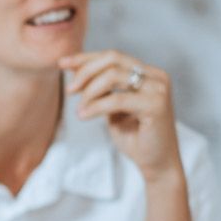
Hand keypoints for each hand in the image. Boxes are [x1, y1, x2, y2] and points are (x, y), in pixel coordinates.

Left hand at [61, 51, 181, 181]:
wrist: (157, 164)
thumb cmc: (135, 137)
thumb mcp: (112, 108)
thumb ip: (100, 89)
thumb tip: (74, 69)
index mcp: (148, 73)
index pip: (113, 56)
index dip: (86, 58)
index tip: (62, 64)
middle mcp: (156, 76)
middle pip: (113, 59)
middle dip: (85, 71)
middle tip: (69, 90)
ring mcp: (158, 89)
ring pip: (113, 76)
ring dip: (90, 91)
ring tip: (80, 109)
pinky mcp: (156, 105)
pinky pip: (117, 99)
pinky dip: (96, 106)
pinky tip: (84, 115)